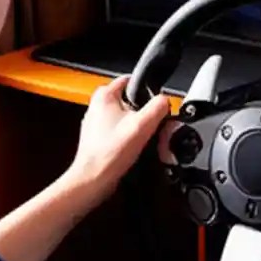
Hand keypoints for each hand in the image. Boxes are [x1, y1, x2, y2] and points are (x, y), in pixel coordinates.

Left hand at [63, 75, 169, 206]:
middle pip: (130, 100)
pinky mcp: (98, 139)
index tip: (155, 101)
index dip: (147, 89)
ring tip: (143, 138)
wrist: (93, 180)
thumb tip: (166, 101)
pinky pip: (119, 132)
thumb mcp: (143, 124)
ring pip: (125, 117)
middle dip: (143, 111)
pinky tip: (133, 148)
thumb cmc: (110, 153)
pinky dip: (128, 138)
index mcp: (104, 96)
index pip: (130, 80)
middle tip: (151, 124)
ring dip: (136, 126)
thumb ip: (158, 107)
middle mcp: (96, 107)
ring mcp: (96, 124)